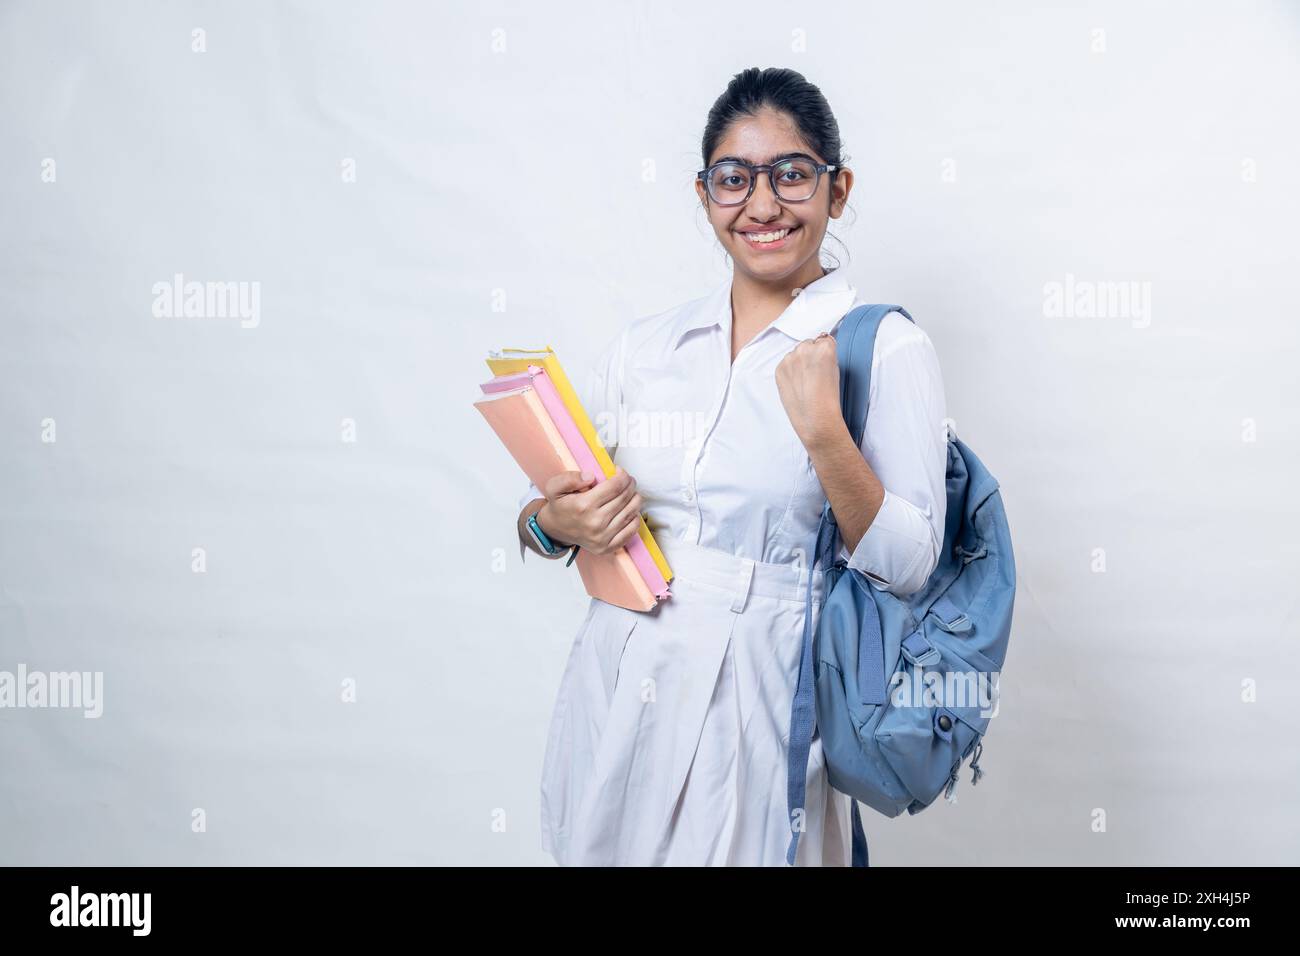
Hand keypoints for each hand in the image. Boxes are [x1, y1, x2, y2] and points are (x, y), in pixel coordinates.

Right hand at [538, 467, 642, 555]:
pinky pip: (631, 530)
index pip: (615, 486)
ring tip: (631, 493)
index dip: (623, 476)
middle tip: (628, 480)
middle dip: (630, 485)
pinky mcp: (608, 547)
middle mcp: (595, 523)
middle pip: (625, 498)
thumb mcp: (555, 487)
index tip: (621, 471)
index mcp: (583, 506)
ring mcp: (602, 538)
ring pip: (631, 512)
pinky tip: (630, 509)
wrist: (555, 530)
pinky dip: (635, 517)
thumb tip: (591, 476)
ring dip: (635, 499)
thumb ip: (570, 478)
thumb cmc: (559, 507)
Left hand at [775, 332, 843, 448]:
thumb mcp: (837, 370)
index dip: (825, 353)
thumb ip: (827, 355)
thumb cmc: (829, 399)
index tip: (825, 363)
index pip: (824, 339)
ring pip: (795, 353)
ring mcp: (790, 358)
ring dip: (799, 363)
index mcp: (824, 347)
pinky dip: (789, 371)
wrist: (815, 417)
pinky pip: (785, 364)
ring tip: (806, 382)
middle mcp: (806, 349)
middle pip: (808, 344)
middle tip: (815, 374)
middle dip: (810, 355)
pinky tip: (797, 385)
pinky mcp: (780, 368)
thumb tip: (820, 350)